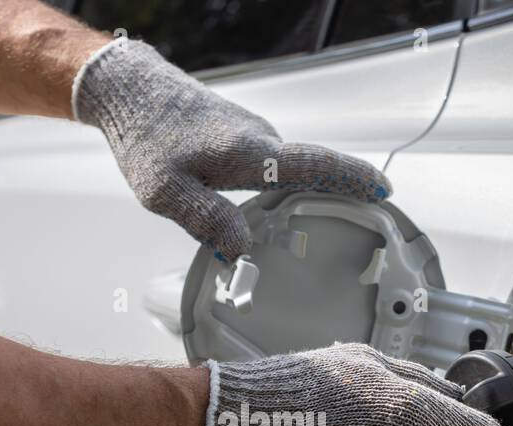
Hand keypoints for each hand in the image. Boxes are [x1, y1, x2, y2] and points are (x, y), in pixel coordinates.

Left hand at [73, 38, 392, 261]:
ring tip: (298, 235)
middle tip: (344, 235)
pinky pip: (269, 168)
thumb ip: (207, 221)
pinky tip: (257, 212)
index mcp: (249, 154)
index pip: (314, 165)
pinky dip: (273, 188)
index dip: (351, 179)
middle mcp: (260, 140)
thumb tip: (242, 249)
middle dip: (329, 200)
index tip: (383, 190)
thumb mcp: (165, 193)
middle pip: (307, 175)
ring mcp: (254, 134)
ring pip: (284, 174)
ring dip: (293, 198)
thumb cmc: (145, 139)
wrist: (129, 89)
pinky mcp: (243, 136)